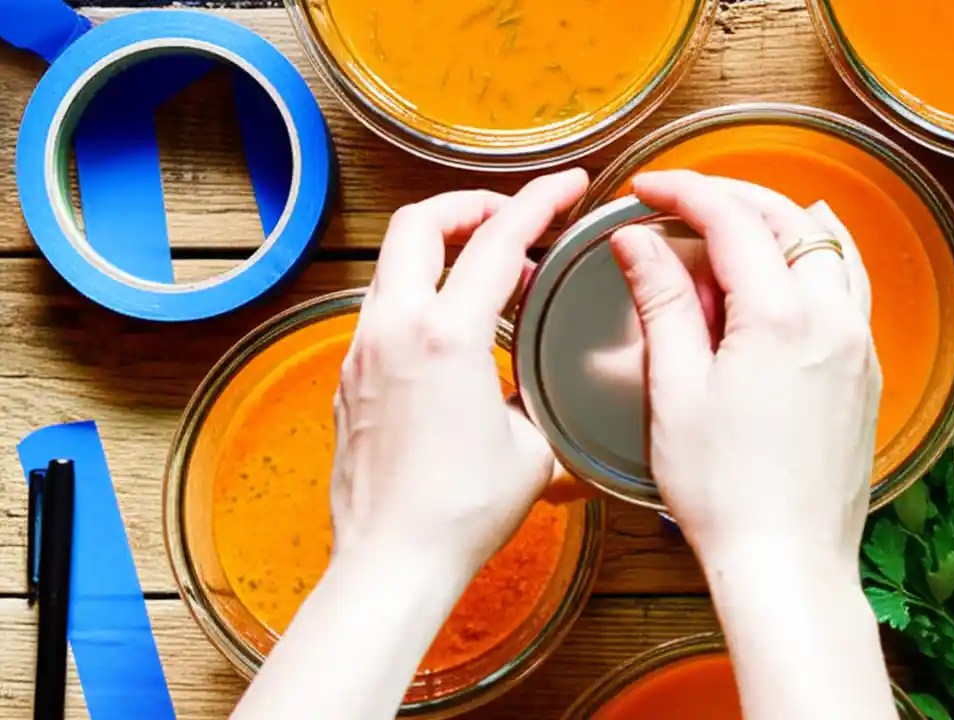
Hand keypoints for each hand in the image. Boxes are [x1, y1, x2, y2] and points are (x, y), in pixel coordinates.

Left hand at [331, 168, 588, 576]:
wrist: (393, 561)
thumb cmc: (461, 513)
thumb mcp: (532, 446)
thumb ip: (537, 395)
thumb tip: (538, 386)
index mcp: (446, 336)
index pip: (498, 239)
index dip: (540, 200)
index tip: (567, 184)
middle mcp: (395, 330)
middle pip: (421, 223)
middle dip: (469, 206)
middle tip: (510, 219)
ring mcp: (364, 351)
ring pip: (394, 264)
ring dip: (442, 251)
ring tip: (489, 278)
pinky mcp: (350, 379)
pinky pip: (383, 310)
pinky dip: (420, 296)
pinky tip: (453, 332)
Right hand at [612, 170, 894, 718]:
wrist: (788, 564)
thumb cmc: (725, 492)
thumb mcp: (675, 391)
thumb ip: (661, 303)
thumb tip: (638, 242)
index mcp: (780, 317)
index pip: (732, 220)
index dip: (683, 193)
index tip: (645, 191)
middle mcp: (832, 320)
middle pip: (790, 220)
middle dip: (733, 198)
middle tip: (683, 202)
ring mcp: (858, 347)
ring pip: (831, 249)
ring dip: (783, 223)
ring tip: (738, 223)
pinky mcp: (866, 375)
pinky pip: (850, 290)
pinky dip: (818, 262)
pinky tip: (793, 273)